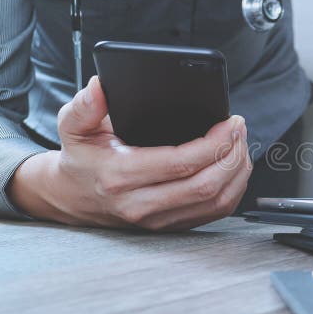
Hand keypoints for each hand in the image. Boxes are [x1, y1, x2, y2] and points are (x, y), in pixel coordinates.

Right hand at [8, 76, 251, 229]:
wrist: (71, 198)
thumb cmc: (81, 159)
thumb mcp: (73, 127)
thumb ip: (84, 106)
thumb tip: (99, 87)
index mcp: (120, 176)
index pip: (180, 163)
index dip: (213, 143)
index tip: (230, 123)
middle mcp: (141, 204)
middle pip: (205, 185)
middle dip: (232, 154)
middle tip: (239, 130)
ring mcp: (158, 220)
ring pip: (216, 202)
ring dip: (237, 173)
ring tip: (241, 145)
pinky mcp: (171, 226)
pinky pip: (215, 212)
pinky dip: (234, 189)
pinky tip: (235, 167)